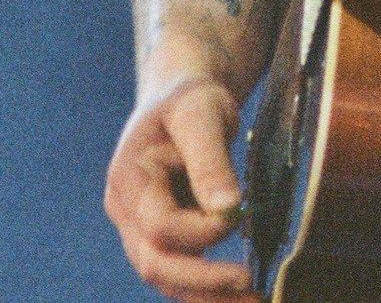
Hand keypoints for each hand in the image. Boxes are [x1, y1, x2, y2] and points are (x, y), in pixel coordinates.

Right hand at [103, 75, 256, 301]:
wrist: (181, 97)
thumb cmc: (188, 98)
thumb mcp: (199, 112)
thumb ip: (209, 159)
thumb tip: (228, 207)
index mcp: (129, 181)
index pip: (160, 226)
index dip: (201, 230)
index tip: (240, 215)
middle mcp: (128, 214)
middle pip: (156, 265)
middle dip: (205, 282)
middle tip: (252, 285)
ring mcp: (142, 230)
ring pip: (168, 279)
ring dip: (209, 297)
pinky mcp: (166, 239)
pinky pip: (182, 274)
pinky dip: (209, 291)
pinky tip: (242, 297)